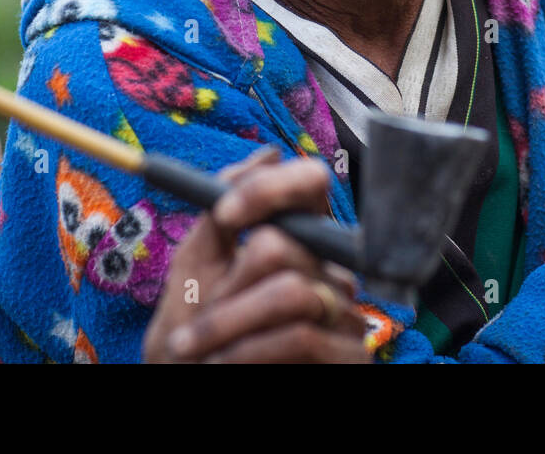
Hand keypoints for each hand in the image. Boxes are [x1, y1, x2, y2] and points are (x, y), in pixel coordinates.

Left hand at [142, 149, 369, 362]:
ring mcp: (344, 312)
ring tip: (192, 350)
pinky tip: (221, 365)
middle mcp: (328, 270)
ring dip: (225, 323)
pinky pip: (301, 335)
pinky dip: (246, 351)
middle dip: (226, 283)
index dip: (268, 188)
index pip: (310, 184)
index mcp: (295, 240)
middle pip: (285, 244)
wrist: (197, 391)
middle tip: (193, 313)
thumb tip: (265, 154)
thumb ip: (219, 216)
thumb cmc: (194, 340)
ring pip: (291, 291)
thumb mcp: (195, 273)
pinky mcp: (351, 353)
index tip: (224, 214)